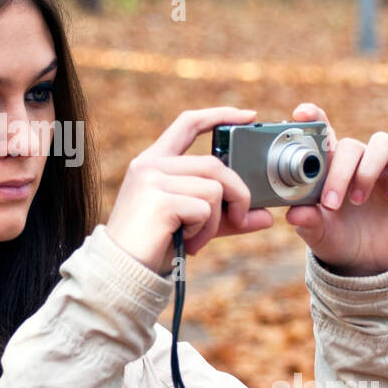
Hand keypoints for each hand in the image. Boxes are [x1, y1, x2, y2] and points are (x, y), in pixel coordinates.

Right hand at [105, 106, 274, 275]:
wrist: (120, 272)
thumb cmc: (152, 246)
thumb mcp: (192, 224)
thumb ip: (225, 216)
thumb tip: (266, 217)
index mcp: (153, 162)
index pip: (188, 123)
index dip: (220, 115)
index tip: (248, 116)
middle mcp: (149, 165)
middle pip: (214, 164)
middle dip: (238, 193)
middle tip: (238, 219)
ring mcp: (152, 181)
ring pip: (212, 188)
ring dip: (216, 221)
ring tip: (197, 239)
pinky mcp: (159, 201)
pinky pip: (204, 209)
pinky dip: (204, 231)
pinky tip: (186, 243)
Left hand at [284, 103, 387, 275]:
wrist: (367, 262)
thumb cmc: (336, 239)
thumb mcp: (318, 234)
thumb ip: (307, 222)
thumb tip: (293, 213)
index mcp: (328, 166)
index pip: (322, 132)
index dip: (313, 118)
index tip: (301, 113)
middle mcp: (356, 161)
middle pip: (350, 144)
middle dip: (339, 172)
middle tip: (331, 203)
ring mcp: (383, 168)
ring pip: (382, 143)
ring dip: (368, 170)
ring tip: (358, 200)